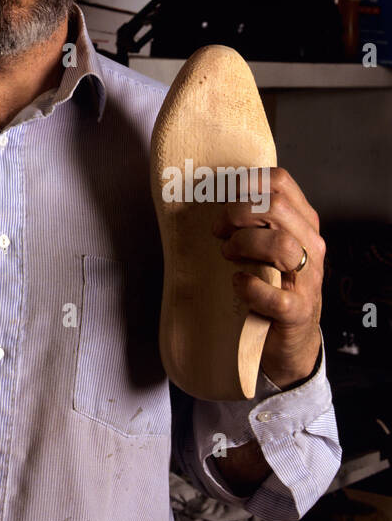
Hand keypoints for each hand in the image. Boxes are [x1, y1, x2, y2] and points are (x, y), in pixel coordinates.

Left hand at [212, 168, 324, 388]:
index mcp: (303, 223)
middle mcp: (311, 246)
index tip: (220, 195)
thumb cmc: (271, 283)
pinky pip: (276, 297)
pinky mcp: (298, 312)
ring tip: (227, 253)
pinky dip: (250, 288)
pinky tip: (238, 283)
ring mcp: (309, 280)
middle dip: (237, 212)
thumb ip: (251, 219)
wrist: (289, 339)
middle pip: (277, 207)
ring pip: (281, 245)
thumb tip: (210, 191)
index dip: (245, 181)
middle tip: (218, 229)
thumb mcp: (265, 245)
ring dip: (244, 244)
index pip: (281, 182)